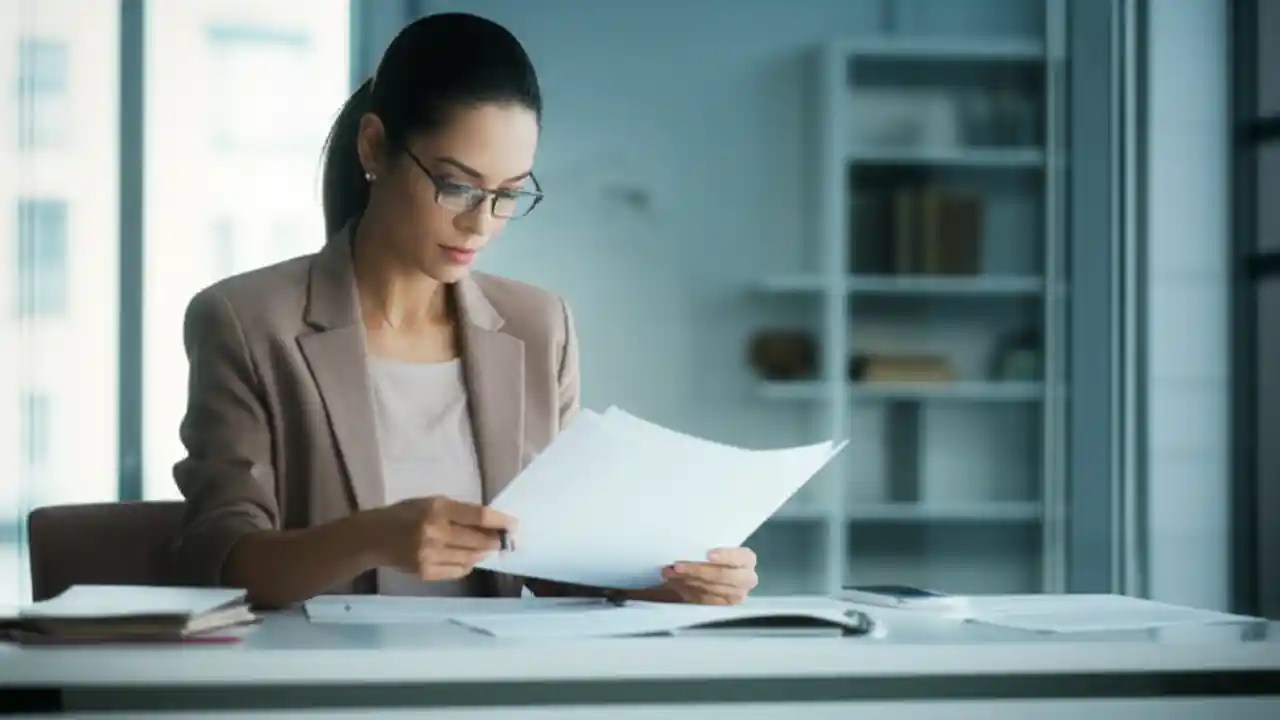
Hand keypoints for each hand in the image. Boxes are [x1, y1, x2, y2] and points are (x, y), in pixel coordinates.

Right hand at [375, 496, 515, 580]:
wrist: (373, 538)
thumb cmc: (405, 514)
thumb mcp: (431, 502)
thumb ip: (458, 511)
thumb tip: (490, 524)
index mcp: (437, 509)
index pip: (478, 517)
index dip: (500, 522)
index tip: (514, 525)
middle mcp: (435, 532)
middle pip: (477, 540)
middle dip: (495, 541)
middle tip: (505, 540)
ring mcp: (430, 555)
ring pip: (470, 558)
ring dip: (483, 554)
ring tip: (488, 549)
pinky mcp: (426, 572)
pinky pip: (457, 571)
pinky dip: (468, 566)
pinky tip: (470, 559)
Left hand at [659, 547, 758, 604]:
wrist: (717, 569)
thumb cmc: (712, 553)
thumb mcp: (714, 546)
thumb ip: (706, 546)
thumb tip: (689, 543)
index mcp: (747, 559)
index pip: (738, 557)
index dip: (724, 556)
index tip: (708, 554)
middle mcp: (748, 578)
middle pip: (722, 575)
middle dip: (698, 570)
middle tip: (676, 566)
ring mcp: (737, 595)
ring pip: (710, 588)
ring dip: (686, 580)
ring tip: (669, 573)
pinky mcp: (724, 606)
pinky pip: (704, 599)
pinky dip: (687, 590)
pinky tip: (674, 583)